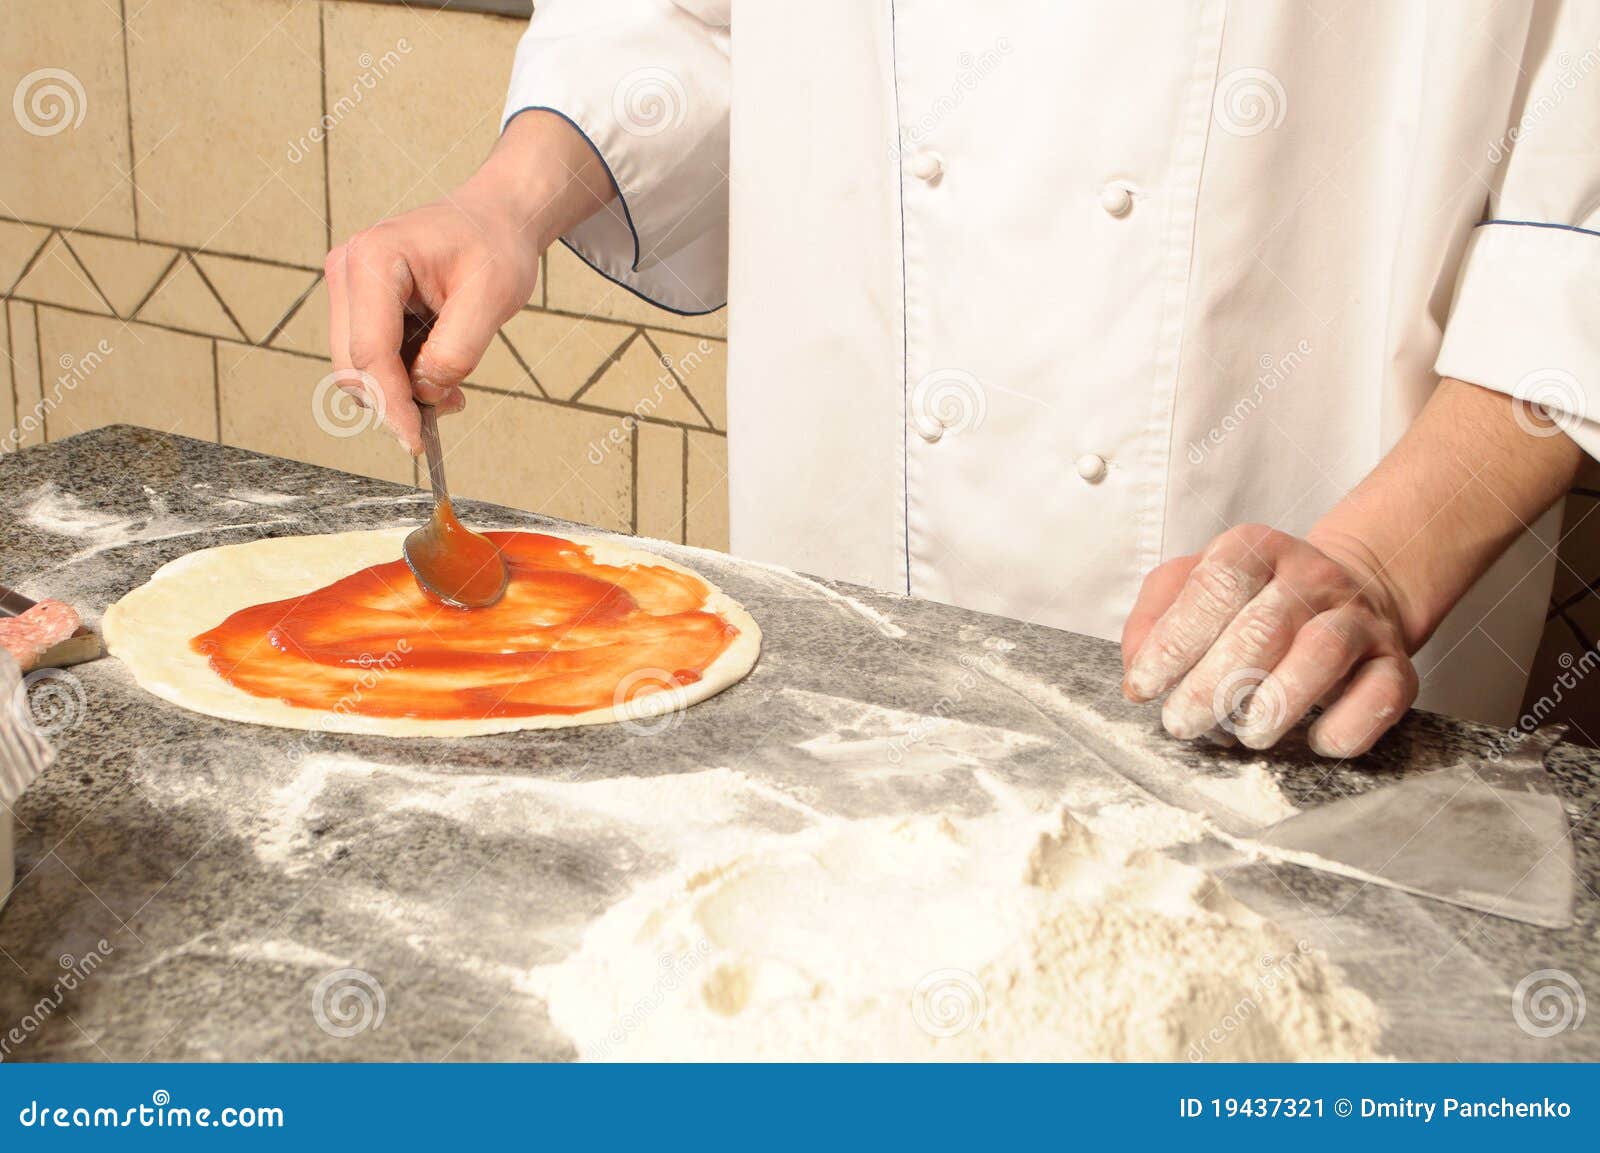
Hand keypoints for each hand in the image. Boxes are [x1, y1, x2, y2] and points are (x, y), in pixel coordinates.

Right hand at [323, 110, 615, 454]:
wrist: (494, 218)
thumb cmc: (494, 247)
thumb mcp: (492, 298)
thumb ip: (457, 350)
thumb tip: (426, 394)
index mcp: (373, 259)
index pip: (369, 352)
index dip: (391, 404)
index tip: (416, 442)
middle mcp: (347, 270)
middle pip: (353, 365)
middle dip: (396, 400)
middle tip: (453, 404)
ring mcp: (347, 286)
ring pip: (358, 367)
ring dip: (399, 390)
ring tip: (452, 385)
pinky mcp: (357, 303)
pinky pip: (369, 357)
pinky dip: (399, 376)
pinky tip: (437, 370)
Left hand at [1120, 524, 1418, 757]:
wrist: (1353, 592)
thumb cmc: (1254, 600)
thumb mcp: (1193, 585)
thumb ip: (1153, 617)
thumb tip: (1138, 672)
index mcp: (1255, 550)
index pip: (1215, 586)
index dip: (1175, 640)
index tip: (1144, 686)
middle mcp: (1311, 577)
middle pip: (1262, 629)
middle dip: (1211, 686)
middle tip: (1181, 723)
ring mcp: (1357, 619)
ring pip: (1320, 657)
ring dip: (1273, 707)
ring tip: (1244, 733)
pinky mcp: (1395, 663)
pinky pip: (1380, 695)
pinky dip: (1344, 728)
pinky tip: (1314, 740)